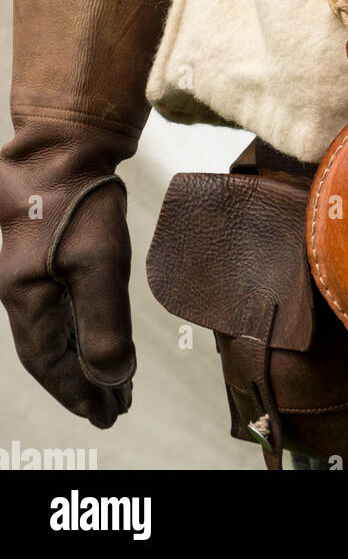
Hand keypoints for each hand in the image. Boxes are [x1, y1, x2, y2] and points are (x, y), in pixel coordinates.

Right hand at [0, 123, 137, 426]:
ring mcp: (30, 270)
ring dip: (81, 357)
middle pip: (50, 354)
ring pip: (54, 330)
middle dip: (82, 384)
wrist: (64, 143)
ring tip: (112, 380)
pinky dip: (78, 326)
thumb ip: (103, 325)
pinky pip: (59, 304)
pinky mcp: (46, 250)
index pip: (52, 365)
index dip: (79, 394)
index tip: (108, 415)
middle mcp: (22, 291)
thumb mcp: (99, 265)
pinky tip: (95, 330)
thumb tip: (111, 378)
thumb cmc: (80, 201)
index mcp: (27, 301)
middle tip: (115, 408)